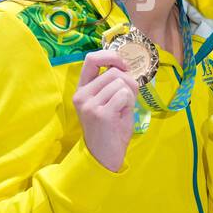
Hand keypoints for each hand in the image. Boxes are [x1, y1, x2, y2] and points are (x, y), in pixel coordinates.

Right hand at [74, 49, 138, 171]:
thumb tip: (127, 66)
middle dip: (129, 83)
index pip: (91, 59)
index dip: (111, 56)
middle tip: (128, 100)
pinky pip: (124, 95)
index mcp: (83, 89)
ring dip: (130, 96)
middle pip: (114, 72)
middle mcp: (82, 95)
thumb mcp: (111, 102)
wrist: (105, 155)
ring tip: (122, 111)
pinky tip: (122, 116)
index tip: (124, 65)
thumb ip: (114, 84)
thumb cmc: (111, 128)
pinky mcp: (100, 113)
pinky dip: (130, 103)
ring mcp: (89, 104)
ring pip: (121, 83)